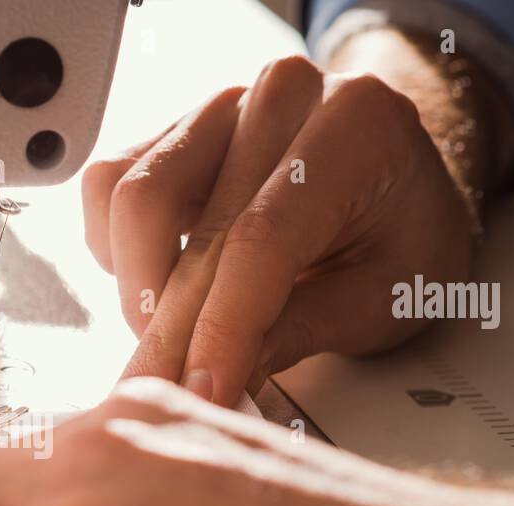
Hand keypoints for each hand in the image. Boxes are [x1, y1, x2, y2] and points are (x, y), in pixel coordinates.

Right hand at [82, 48, 485, 405]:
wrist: (395, 180)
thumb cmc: (403, 234)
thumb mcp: (385, 296)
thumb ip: (299, 332)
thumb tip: (223, 384)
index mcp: (355, 124)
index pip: (260, 236)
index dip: (222, 325)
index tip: (205, 391)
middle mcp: (279, 99)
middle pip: (189, 222)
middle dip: (169, 328)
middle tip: (169, 398)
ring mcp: (219, 110)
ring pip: (132, 196)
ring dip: (139, 289)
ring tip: (175, 343)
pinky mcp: (172, 131)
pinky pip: (110, 185)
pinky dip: (118, 249)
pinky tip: (157, 285)